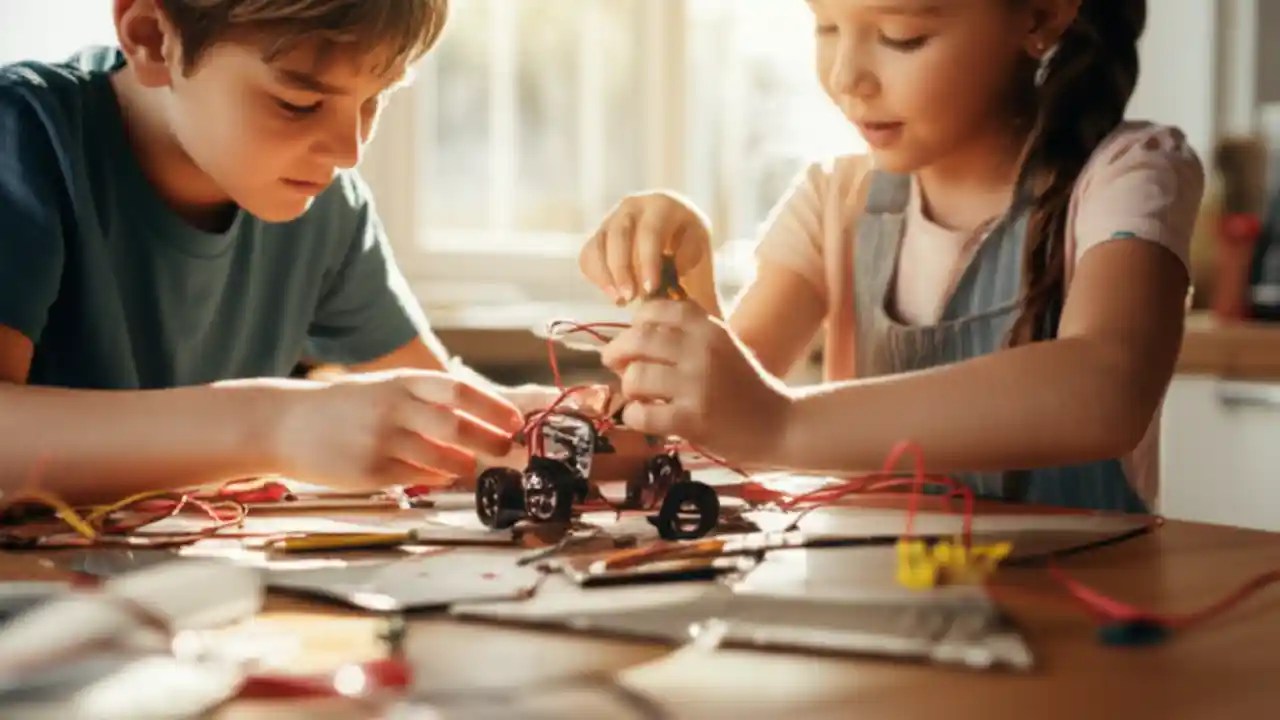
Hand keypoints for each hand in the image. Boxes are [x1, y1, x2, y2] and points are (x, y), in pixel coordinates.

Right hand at [265, 371, 523, 489]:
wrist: (282, 423)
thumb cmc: (339, 408)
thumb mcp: (380, 389)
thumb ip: (420, 401)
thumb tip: (471, 421)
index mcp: (399, 382)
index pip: (459, 391)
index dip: (492, 407)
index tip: (515, 420)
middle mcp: (394, 408)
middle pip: (458, 426)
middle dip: (490, 440)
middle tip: (506, 449)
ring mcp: (382, 440)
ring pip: (442, 458)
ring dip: (465, 466)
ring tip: (472, 468)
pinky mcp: (371, 471)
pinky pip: (417, 478)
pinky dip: (435, 479)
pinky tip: (440, 479)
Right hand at [580, 191, 712, 306]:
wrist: (676, 248)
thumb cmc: (692, 258)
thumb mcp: (702, 262)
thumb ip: (697, 276)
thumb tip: (688, 297)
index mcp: (665, 205)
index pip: (651, 230)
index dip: (648, 261)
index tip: (650, 289)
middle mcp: (634, 205)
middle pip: (620, 235)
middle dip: (623, 269)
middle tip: (630, 298)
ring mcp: (613, 219)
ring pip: (599, 245)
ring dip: (607, 276)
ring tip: (621, 301)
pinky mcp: (598, 236)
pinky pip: (588, 256)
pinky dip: (597, 278)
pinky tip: (614, 295)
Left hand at [600, 301, 792, 464]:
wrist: (779, 425)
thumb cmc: (743, 387)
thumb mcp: (722, 345)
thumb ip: (685, 334)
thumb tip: (631, 334)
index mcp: (709, 328)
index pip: (655, 309)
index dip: (635, 322)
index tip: (634, 337)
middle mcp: (702, 350)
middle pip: (638, 339)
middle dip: (617, 352)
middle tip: (615, 364)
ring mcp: (697, 384)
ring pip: (635, 377)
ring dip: (629, 389)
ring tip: (640, 397)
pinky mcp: (692, 419)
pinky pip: (641, 414)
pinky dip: (634, 417)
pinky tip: (644, 417)